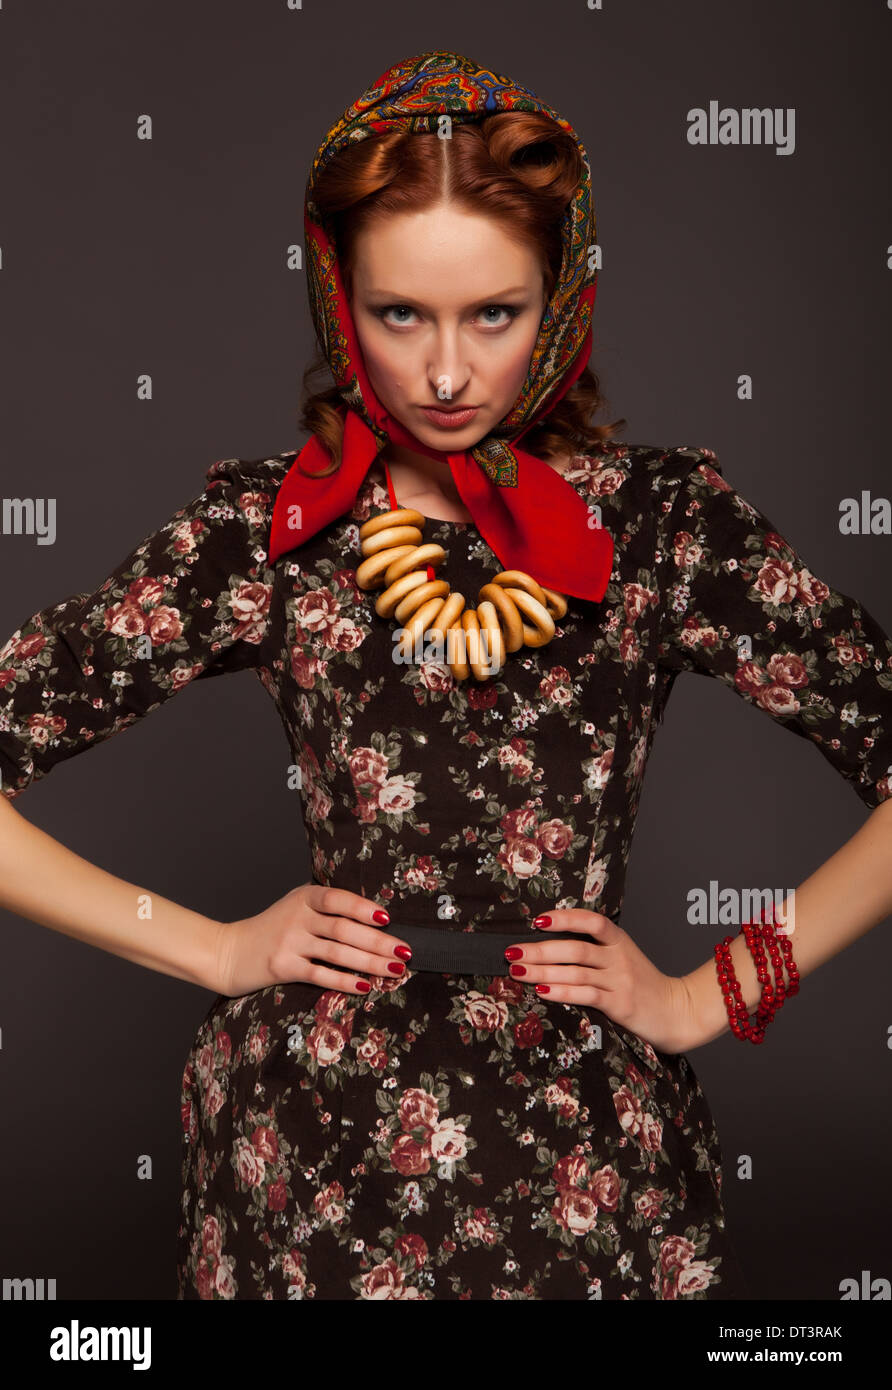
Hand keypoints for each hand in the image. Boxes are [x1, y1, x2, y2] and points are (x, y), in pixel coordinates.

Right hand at [211, 883, 411, 997]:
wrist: (227, 952)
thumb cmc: (271, 930)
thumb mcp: (296, 908)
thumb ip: (326, 910)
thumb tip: (376, 921)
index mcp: (304, 896)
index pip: (339, 898)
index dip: (364, 908)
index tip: (388, 919)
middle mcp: (297, 916)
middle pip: (345, 929)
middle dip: (379, 942)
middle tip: (405, 952)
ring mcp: (289, 942)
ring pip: (338, 952)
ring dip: (371, 963)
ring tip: (395, 970)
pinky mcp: (283, 967)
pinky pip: (322, 975)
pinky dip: (346, 982)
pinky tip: (366, 986)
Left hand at [506, 910, 701, 1053]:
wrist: (678, 1012)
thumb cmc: (644, 985)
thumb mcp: (624, 958)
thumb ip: (597, 950)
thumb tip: (551, 945)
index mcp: (619, 941)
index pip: (592, 921)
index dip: (565, 918)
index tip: (537, 920)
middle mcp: (619, 957)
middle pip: (575, 949)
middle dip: (539, 949)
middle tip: (512, 951)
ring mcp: (620, 981)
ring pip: (576, 972)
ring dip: (542, 970)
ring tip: (517, 970)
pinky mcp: (619, 1004)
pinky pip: (585, 995)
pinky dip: (560, 991)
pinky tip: (541, 990)